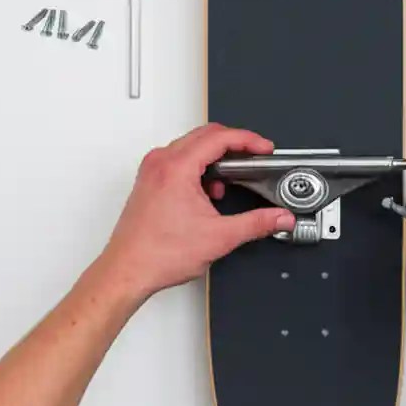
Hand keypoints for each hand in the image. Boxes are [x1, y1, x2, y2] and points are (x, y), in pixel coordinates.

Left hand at [97, 124, 295, 300]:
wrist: (127, 271)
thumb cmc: (158, 254)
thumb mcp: (219, 237)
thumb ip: (256, 223)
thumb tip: (278, 217)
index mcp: (177, 168)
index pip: (219, 137)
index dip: (248, 140)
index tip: (264, 147)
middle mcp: (161, 163)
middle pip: (205, 134)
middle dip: (234, 144)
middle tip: (254, 157)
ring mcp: (152, 170)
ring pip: (191, 145)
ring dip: (215, 157)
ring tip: (229, 181)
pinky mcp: (149, 181)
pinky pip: (178, 159)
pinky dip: (198, 167)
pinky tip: (208, 192)